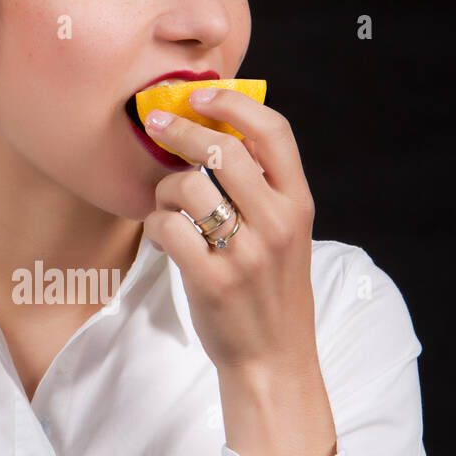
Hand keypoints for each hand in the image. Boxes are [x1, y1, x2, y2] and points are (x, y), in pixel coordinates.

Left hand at [141, 86, 318, 377]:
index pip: (273, 131)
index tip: (201, 96)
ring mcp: (246, 253)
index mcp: (299, 205)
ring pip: (188, 186)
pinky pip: (168, 228)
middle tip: (158, 127)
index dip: (233, 104)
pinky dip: (156, 225)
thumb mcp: (286, 235)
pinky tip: (164, 236)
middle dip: (181, 131)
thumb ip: (264, 190)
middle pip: (222, 150)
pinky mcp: (212, 280)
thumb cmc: (270, 292)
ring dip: (165, 188)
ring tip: (167, 205)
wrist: (273, 359)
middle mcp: (278, 224)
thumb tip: (217, 135)